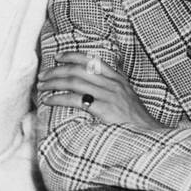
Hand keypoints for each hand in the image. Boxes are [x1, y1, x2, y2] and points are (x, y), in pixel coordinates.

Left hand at [38, 52, 162, 128]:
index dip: (73, 56)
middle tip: (42, 76)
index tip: (58, 56)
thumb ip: (110, 89)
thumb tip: (89, 86)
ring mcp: (109, 95)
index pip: (92, 60)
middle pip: (78, 69)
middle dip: (57, 71)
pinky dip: (58, 98)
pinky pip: (75, 99)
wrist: (150, 135)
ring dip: (54, 82)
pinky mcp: (104, 109)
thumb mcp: (126, 98)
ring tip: (41, 87)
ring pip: (74, 82)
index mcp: (118, 79)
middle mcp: (113, 83)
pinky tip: (48, 101)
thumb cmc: (135, 121)